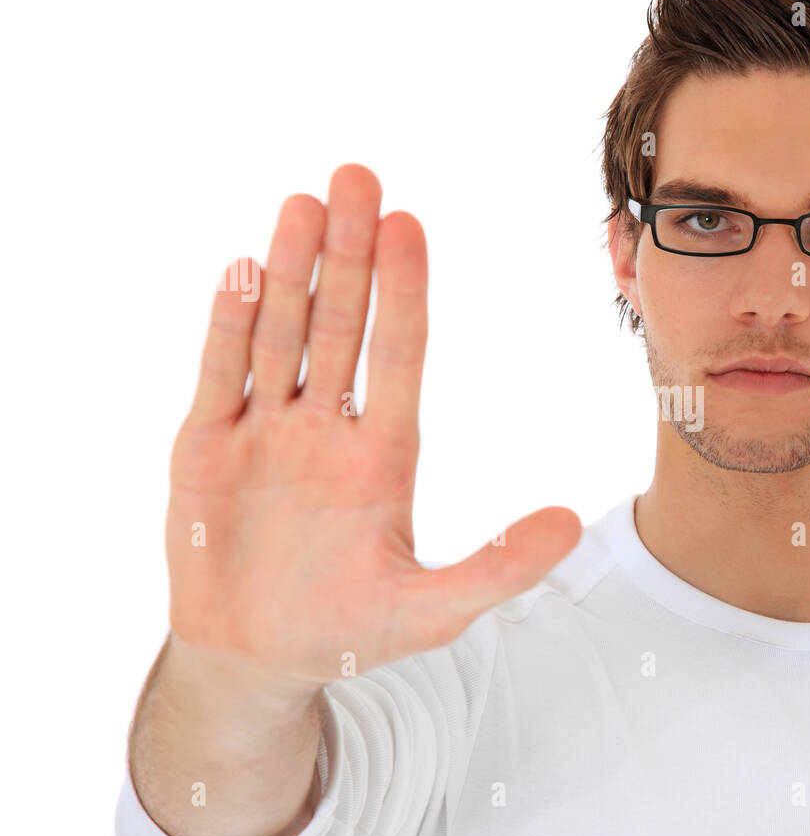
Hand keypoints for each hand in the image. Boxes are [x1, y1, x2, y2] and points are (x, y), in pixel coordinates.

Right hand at [164, 164, 580, 692]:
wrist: (258, 659)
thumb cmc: (348, 631)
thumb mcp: (434, 610)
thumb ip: (500, 567)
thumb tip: (574, 523)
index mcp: (385, 454)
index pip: (398, 353)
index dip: (402, 290)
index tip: (409, 224)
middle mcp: (328, 428)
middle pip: (340, 324)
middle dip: (347, 253)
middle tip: (357, 175)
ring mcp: (267, 431)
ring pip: (280, 333)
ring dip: (289, 270)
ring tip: (301, 203)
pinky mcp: (208, 449)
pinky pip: (220, 375)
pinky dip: (227, 325)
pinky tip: (239, 270)